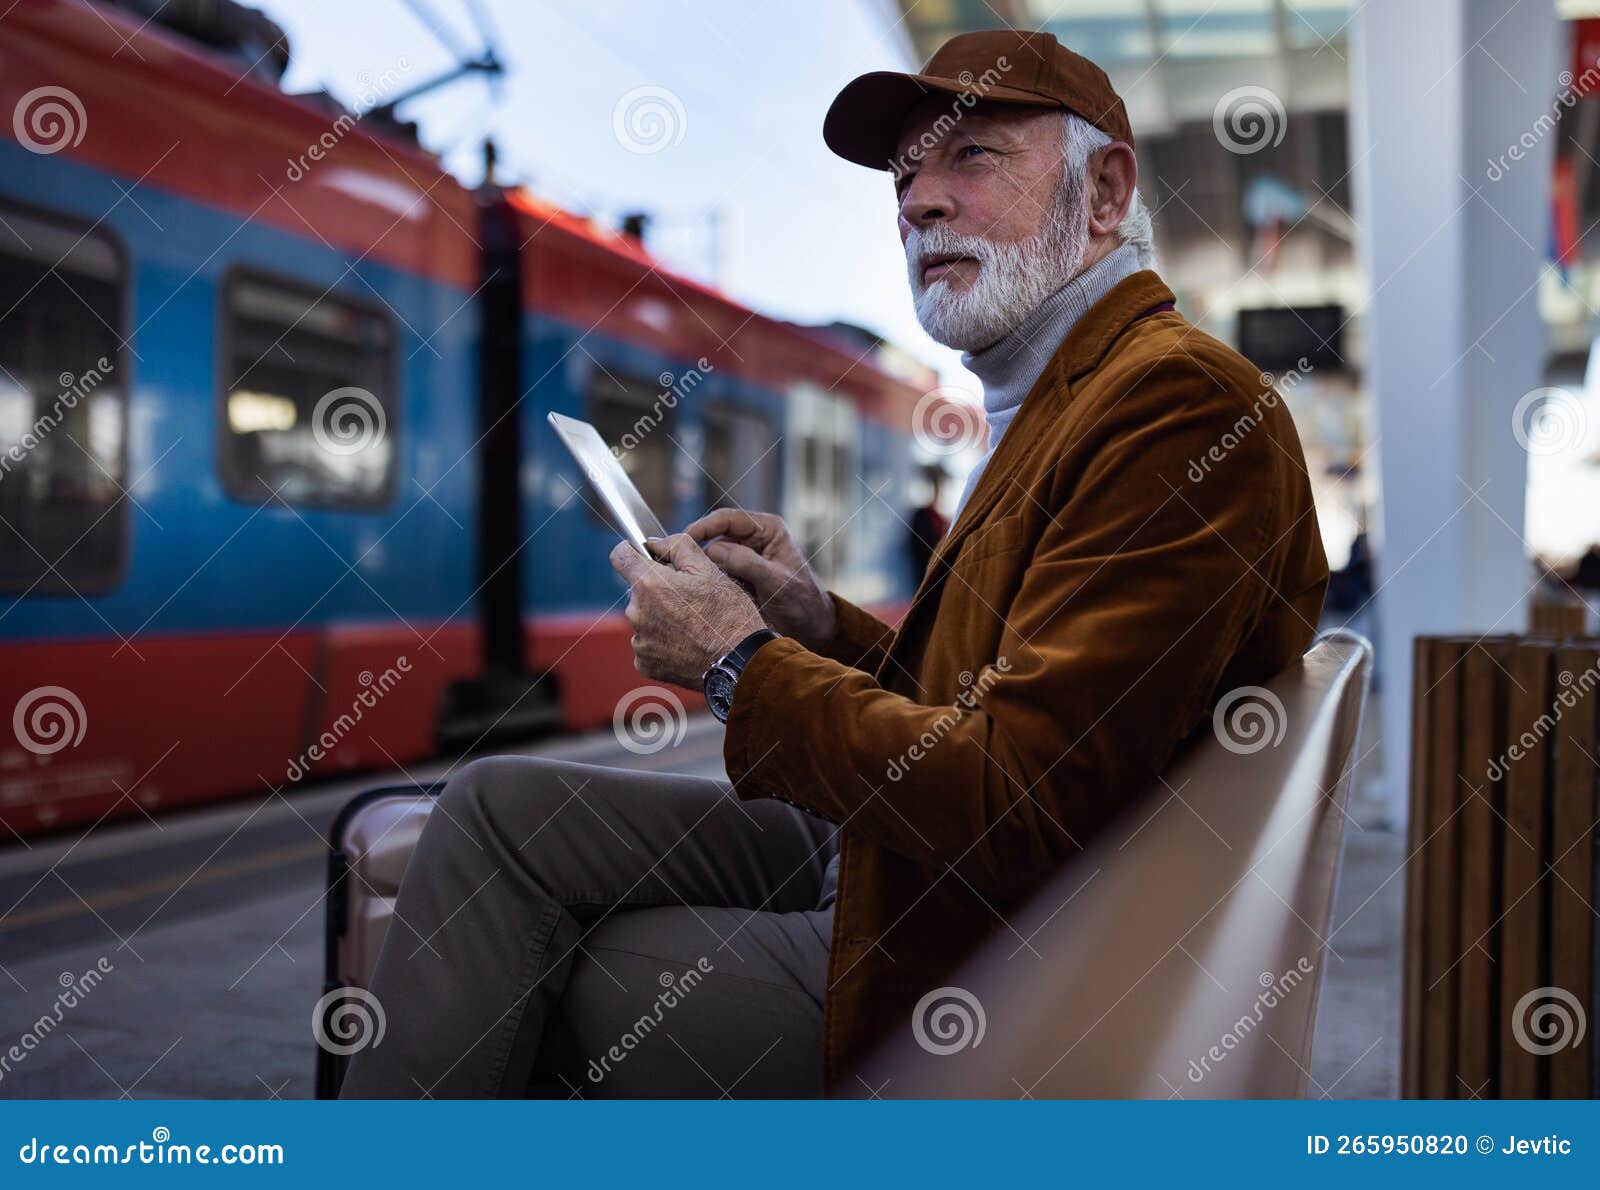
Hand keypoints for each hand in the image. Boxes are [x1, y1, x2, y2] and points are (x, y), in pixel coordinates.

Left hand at [609, 534, 767, 690]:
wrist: (740, 661)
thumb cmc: (729, 614)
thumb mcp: (709, 569)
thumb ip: (677, 546)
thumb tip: (654, 543)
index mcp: (650, 584)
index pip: (620, 556)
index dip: (632, 552)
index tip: (646, 558)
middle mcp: (637, 612)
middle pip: (637, 590)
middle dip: (656, 590)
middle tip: (688, 600)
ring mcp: (639, 641)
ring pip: (643, 618)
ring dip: (660, 617)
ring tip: (691, 626)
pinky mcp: (644, 663)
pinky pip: (647, 644)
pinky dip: (662, 642)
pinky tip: (686, 644)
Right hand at [685, 510, 836, 651]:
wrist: (811, 627)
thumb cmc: (802, 602)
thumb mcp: (776, 582)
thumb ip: (748, 563)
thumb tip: (714, 549)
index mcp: (768, 529)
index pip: (728, 518)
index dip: (704, 526)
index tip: (685, 538)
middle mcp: (754, 538)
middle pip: (715, 535)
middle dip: (698, 548)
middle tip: (680, 565)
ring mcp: (745, 556)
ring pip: (712, 554)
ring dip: (702, 567)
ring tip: (689, 580)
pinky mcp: (738, 574)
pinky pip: (716, 571)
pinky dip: (708, 579)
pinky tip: (700, 589)